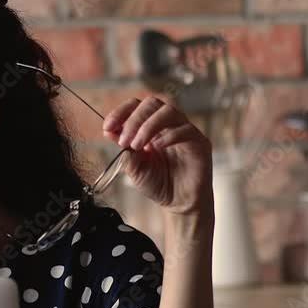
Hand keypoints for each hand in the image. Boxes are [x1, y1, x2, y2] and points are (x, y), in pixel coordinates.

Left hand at [101, 97, 212, 217]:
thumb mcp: (134, 166)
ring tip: (137, 145)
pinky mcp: (199, 141)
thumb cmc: (158, 183)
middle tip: (125, 141)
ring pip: (168, 112)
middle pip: (151, 104)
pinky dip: (167, 137)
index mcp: (151, 127)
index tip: (108, 126)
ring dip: (148, 126)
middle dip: (133, 120)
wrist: (178, 203)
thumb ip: (123, 148)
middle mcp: (168, 125)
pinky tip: (156, 148)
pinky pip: (185, 130)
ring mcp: (184, 131)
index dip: (121, 112)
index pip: (136, 106)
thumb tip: (109, 131)